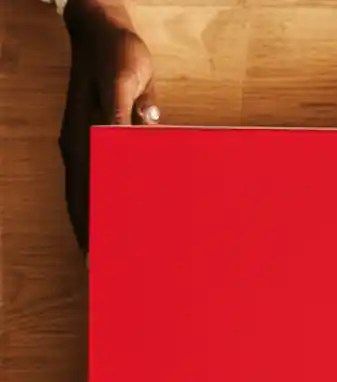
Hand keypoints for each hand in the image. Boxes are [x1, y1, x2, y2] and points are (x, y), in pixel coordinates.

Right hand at [60, 0, 159, 250]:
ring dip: (93, 225)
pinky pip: (94, 180)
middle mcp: (79, 147)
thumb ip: (130, 107)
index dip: (94, 224)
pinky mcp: (91, 140)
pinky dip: (98, 203)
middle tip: (105, 271)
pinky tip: (112, 219)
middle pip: (83, 202)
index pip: (90, 191)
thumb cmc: (118, 54)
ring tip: (106, 257)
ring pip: (85, 195)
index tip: (101, 253)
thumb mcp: (127, 77)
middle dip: (92, 237)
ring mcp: (82, 145)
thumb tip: (136, 133)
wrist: (100, 33)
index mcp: (87, 136)